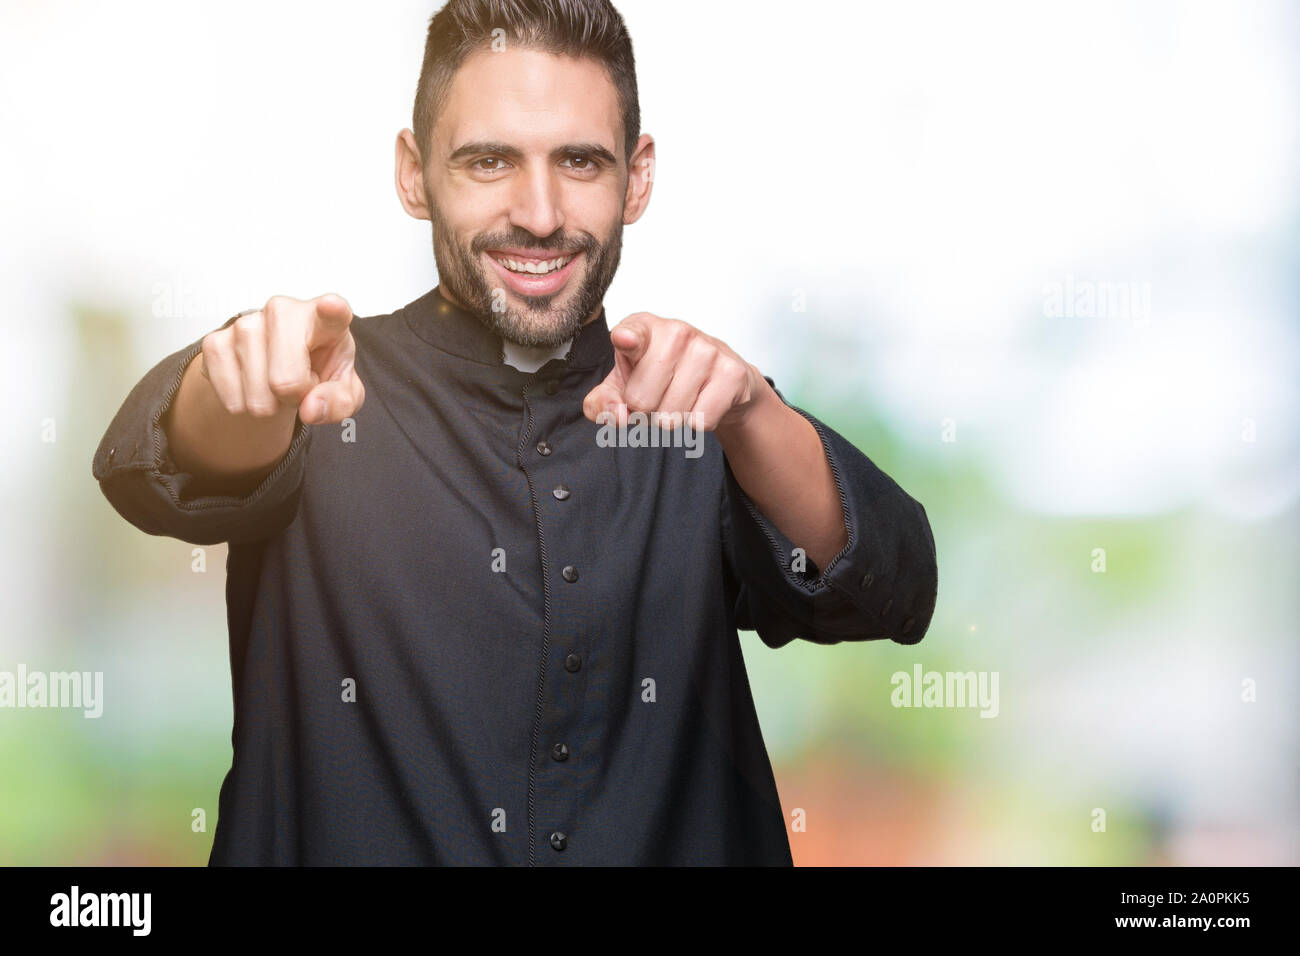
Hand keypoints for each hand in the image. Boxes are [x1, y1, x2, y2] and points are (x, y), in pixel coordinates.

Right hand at [199, 293, 364, 425]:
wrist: (281, 370)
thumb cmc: (318, 370)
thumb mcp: (342, 392)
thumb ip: (339, 402)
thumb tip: (311, 408)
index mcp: (325, 320)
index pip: (332, 312)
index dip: (332, 310)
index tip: (331, 306)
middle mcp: (283, 312)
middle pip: (285, 380)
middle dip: (293, 399)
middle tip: (300, 386)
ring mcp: (246, 324)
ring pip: (257, 395)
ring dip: (269, 404)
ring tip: (278, 385)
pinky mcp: (215, 341)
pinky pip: (231, 398)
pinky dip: (244, 405)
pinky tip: (254, 386)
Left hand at [581, 313, 765, 432]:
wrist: (718, 381)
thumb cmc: (661, 379)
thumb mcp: (623, 387)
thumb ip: (603, 403)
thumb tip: (618, 416)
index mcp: (643, 328)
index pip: (631, 334)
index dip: (626, 340)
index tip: (624, 339)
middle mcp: (676, 331)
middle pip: (641, 401)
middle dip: (645, 412)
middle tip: (658, 397)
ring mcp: (707, 349)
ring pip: (672, 415)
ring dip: (672, 419)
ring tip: (680, 400)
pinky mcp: (732, 372)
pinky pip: (701, 420)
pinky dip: (697, 423)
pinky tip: (702, 402)